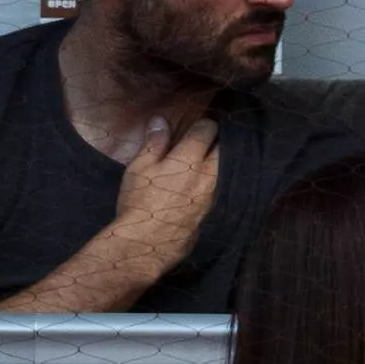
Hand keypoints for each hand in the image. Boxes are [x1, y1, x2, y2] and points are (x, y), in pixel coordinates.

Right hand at [113, 116, 219, 272]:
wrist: (148, 243)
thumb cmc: (140, 202)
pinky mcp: (212, 211)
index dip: (203, 124)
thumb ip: (154, 143)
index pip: (208, 129)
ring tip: (202, 161)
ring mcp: (213, 194)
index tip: (197, 124)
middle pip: (225, 148)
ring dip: (217, 162)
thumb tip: (161, 120)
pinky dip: (213, 181)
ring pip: (224, 169)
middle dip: (217, 141)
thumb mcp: (140, 168)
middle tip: (204, 140)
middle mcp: (209, 174)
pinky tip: (200, 184)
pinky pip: (218, 189)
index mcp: (191, 158)